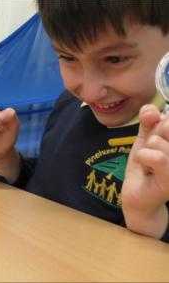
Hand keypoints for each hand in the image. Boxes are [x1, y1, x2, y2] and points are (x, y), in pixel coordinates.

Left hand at [123, 105, 168, 236]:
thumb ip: (149, 122)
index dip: (158, 120)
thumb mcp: (146, 139)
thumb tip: (151, 109)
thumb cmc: (146, 166)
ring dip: (146, 150)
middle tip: (152, 151)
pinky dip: (143, 158)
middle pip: (166, 125)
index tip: (154, 131)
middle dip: (152, 136)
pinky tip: (146, 168)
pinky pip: (156, 157)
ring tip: (149, 162)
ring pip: (158, 141)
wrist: (138, 195)